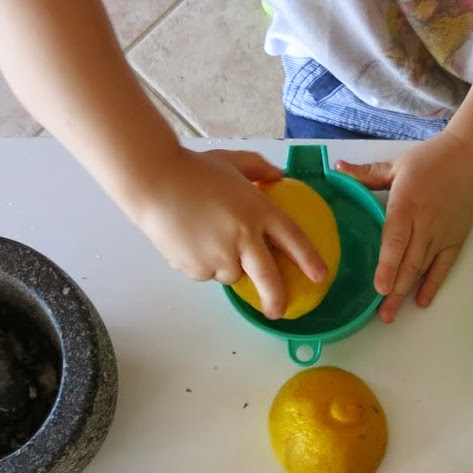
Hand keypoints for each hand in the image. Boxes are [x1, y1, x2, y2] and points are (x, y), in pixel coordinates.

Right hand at [126, 147, 326, 318]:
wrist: (152, 180)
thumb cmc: (192, 169)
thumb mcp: (231, 161)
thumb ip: (258, 169)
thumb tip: (278, 176)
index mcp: (258, 210)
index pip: (292, 239)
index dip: (309, 260)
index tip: (320, 276)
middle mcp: (244, 237)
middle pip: (269, 279)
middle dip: (276, 299)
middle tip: (277, 311)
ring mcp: (221, 255)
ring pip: (233, 275)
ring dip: (227, 265)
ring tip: (206, 237)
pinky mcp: (198, 268)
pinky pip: (207, 274)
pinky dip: (203, 264)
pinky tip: (189, 240)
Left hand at [337, 132, 472, 322]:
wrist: (471, 159)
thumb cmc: (431, 161)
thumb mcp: (396, 165)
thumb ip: (365, 174)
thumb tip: (335, 170)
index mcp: (406, 205)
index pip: (395, 241)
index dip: (388, 266)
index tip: (379, 288)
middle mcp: (424, 225)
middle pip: (408, 263)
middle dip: (394, 291)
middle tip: (382, 315)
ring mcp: (441, 235)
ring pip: (422, 269)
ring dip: (407, 292)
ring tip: (392, 314)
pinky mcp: (455, 241)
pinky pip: (443, 267)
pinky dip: (433, 285)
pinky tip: (421, 302)